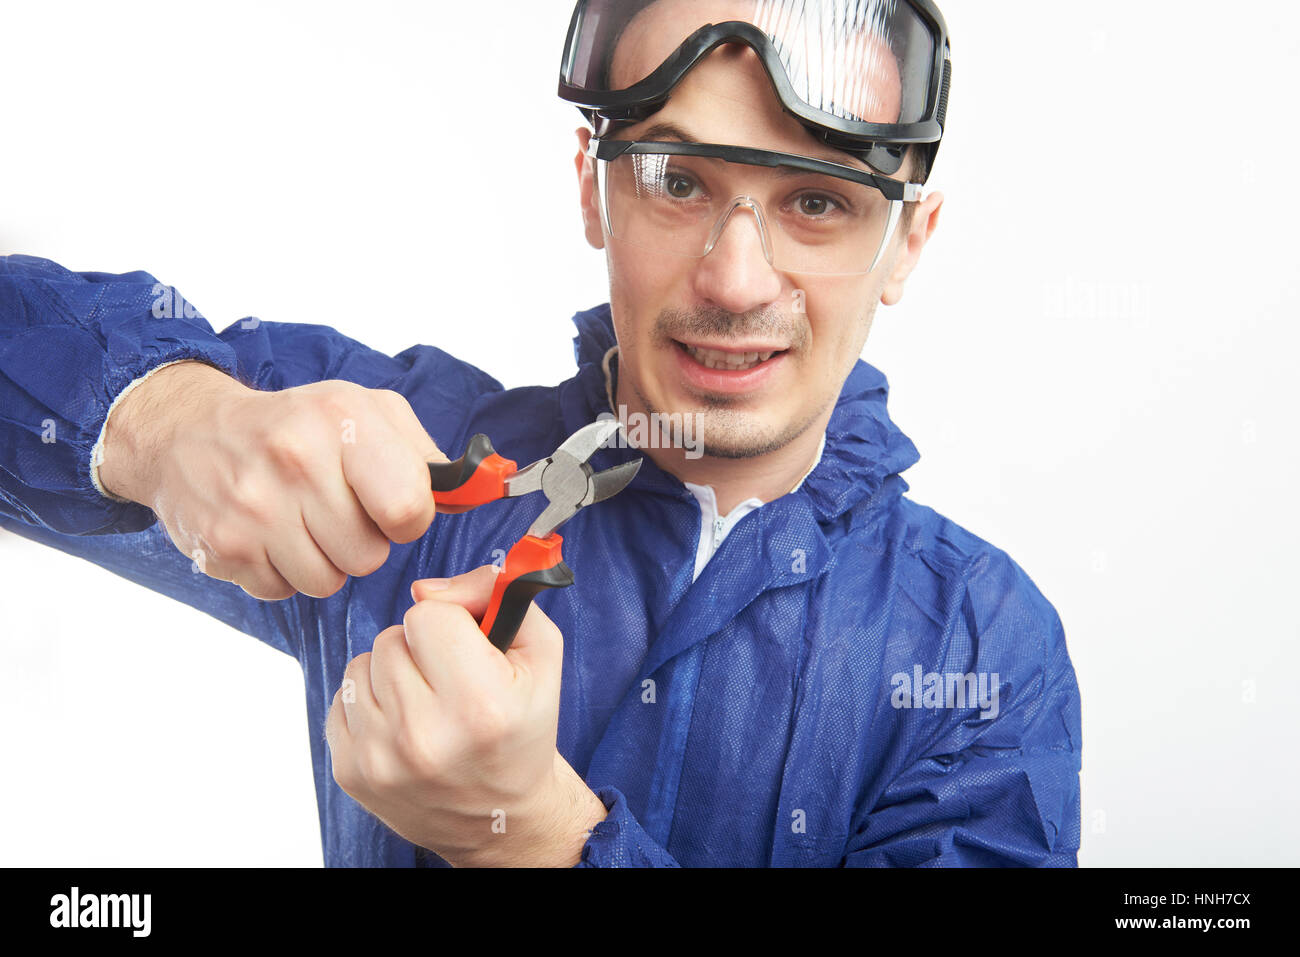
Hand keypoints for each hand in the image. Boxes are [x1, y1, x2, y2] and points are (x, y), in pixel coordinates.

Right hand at [99, 361, 457, 598]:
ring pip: (328, 581)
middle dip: (361, 541)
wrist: (189, 432)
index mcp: (343, 419)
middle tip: (334, 510)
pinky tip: (270, 534)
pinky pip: (284, 590)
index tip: (387, 504)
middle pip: (369, 555)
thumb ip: (426, 455)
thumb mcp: (367, 412)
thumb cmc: (297, 425)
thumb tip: (476, 495)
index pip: (410, 507)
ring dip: (323, 561)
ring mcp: (254, 507)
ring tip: (301, 521)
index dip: (406, 517)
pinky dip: (282, 571)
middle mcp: (295, 459)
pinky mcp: (224, 547)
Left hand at [324, 565, 607, 866]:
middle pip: (392, 637)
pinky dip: (371, 702)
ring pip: (362, 663)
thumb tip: (427, 588)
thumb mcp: (539, 654)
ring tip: (427, 702)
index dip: (452, 621)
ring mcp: (381, 759)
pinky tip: (402, 724)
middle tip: (451, 681)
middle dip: (422, 647)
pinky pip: (343, 697)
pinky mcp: (350, 772)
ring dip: (392, 672)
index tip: (470, 647)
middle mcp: (425, 737)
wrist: (501, 818)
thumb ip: (497, 595)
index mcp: (480, 705)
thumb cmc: (522, 726)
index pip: (428, 615)